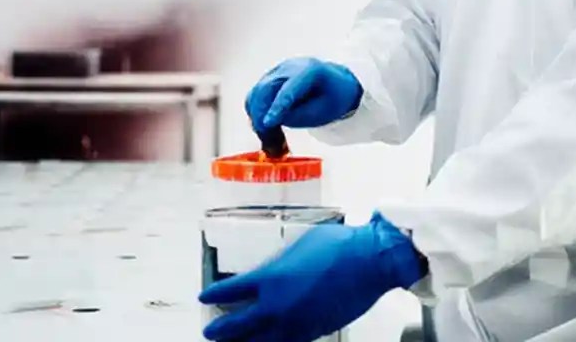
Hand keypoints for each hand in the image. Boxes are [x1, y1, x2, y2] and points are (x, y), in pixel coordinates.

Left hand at [200, 213, 425, 341]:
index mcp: (270, 277)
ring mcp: (293, 323)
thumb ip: (281, 262)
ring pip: (259, 341)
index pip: (232, 290)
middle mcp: (276, 305)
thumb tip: (274, 271)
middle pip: (238, 324)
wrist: (369, 262)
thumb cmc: (339, 247)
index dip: (215, 294)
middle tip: (210, 332)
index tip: (206, 297)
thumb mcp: (300, 245)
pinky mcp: (312, 332)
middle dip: (220, 330)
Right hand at [245, 57, 361, 134]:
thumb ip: (299, 116)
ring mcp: (277, 72)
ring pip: (256, 94)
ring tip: (270, 143)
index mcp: (309, 70)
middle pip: (265, 89)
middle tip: (267, 142)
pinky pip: (255, 97)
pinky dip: (257, 116)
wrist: (337, 82)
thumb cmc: (334, 96)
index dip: (277, 107)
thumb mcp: (324, 111)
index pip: (288, 89)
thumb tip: (273, 122)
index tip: (268, 124)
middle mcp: (289, 67)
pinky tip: (267, 133)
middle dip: (261, 117)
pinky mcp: (269, 80)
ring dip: (257, 119)